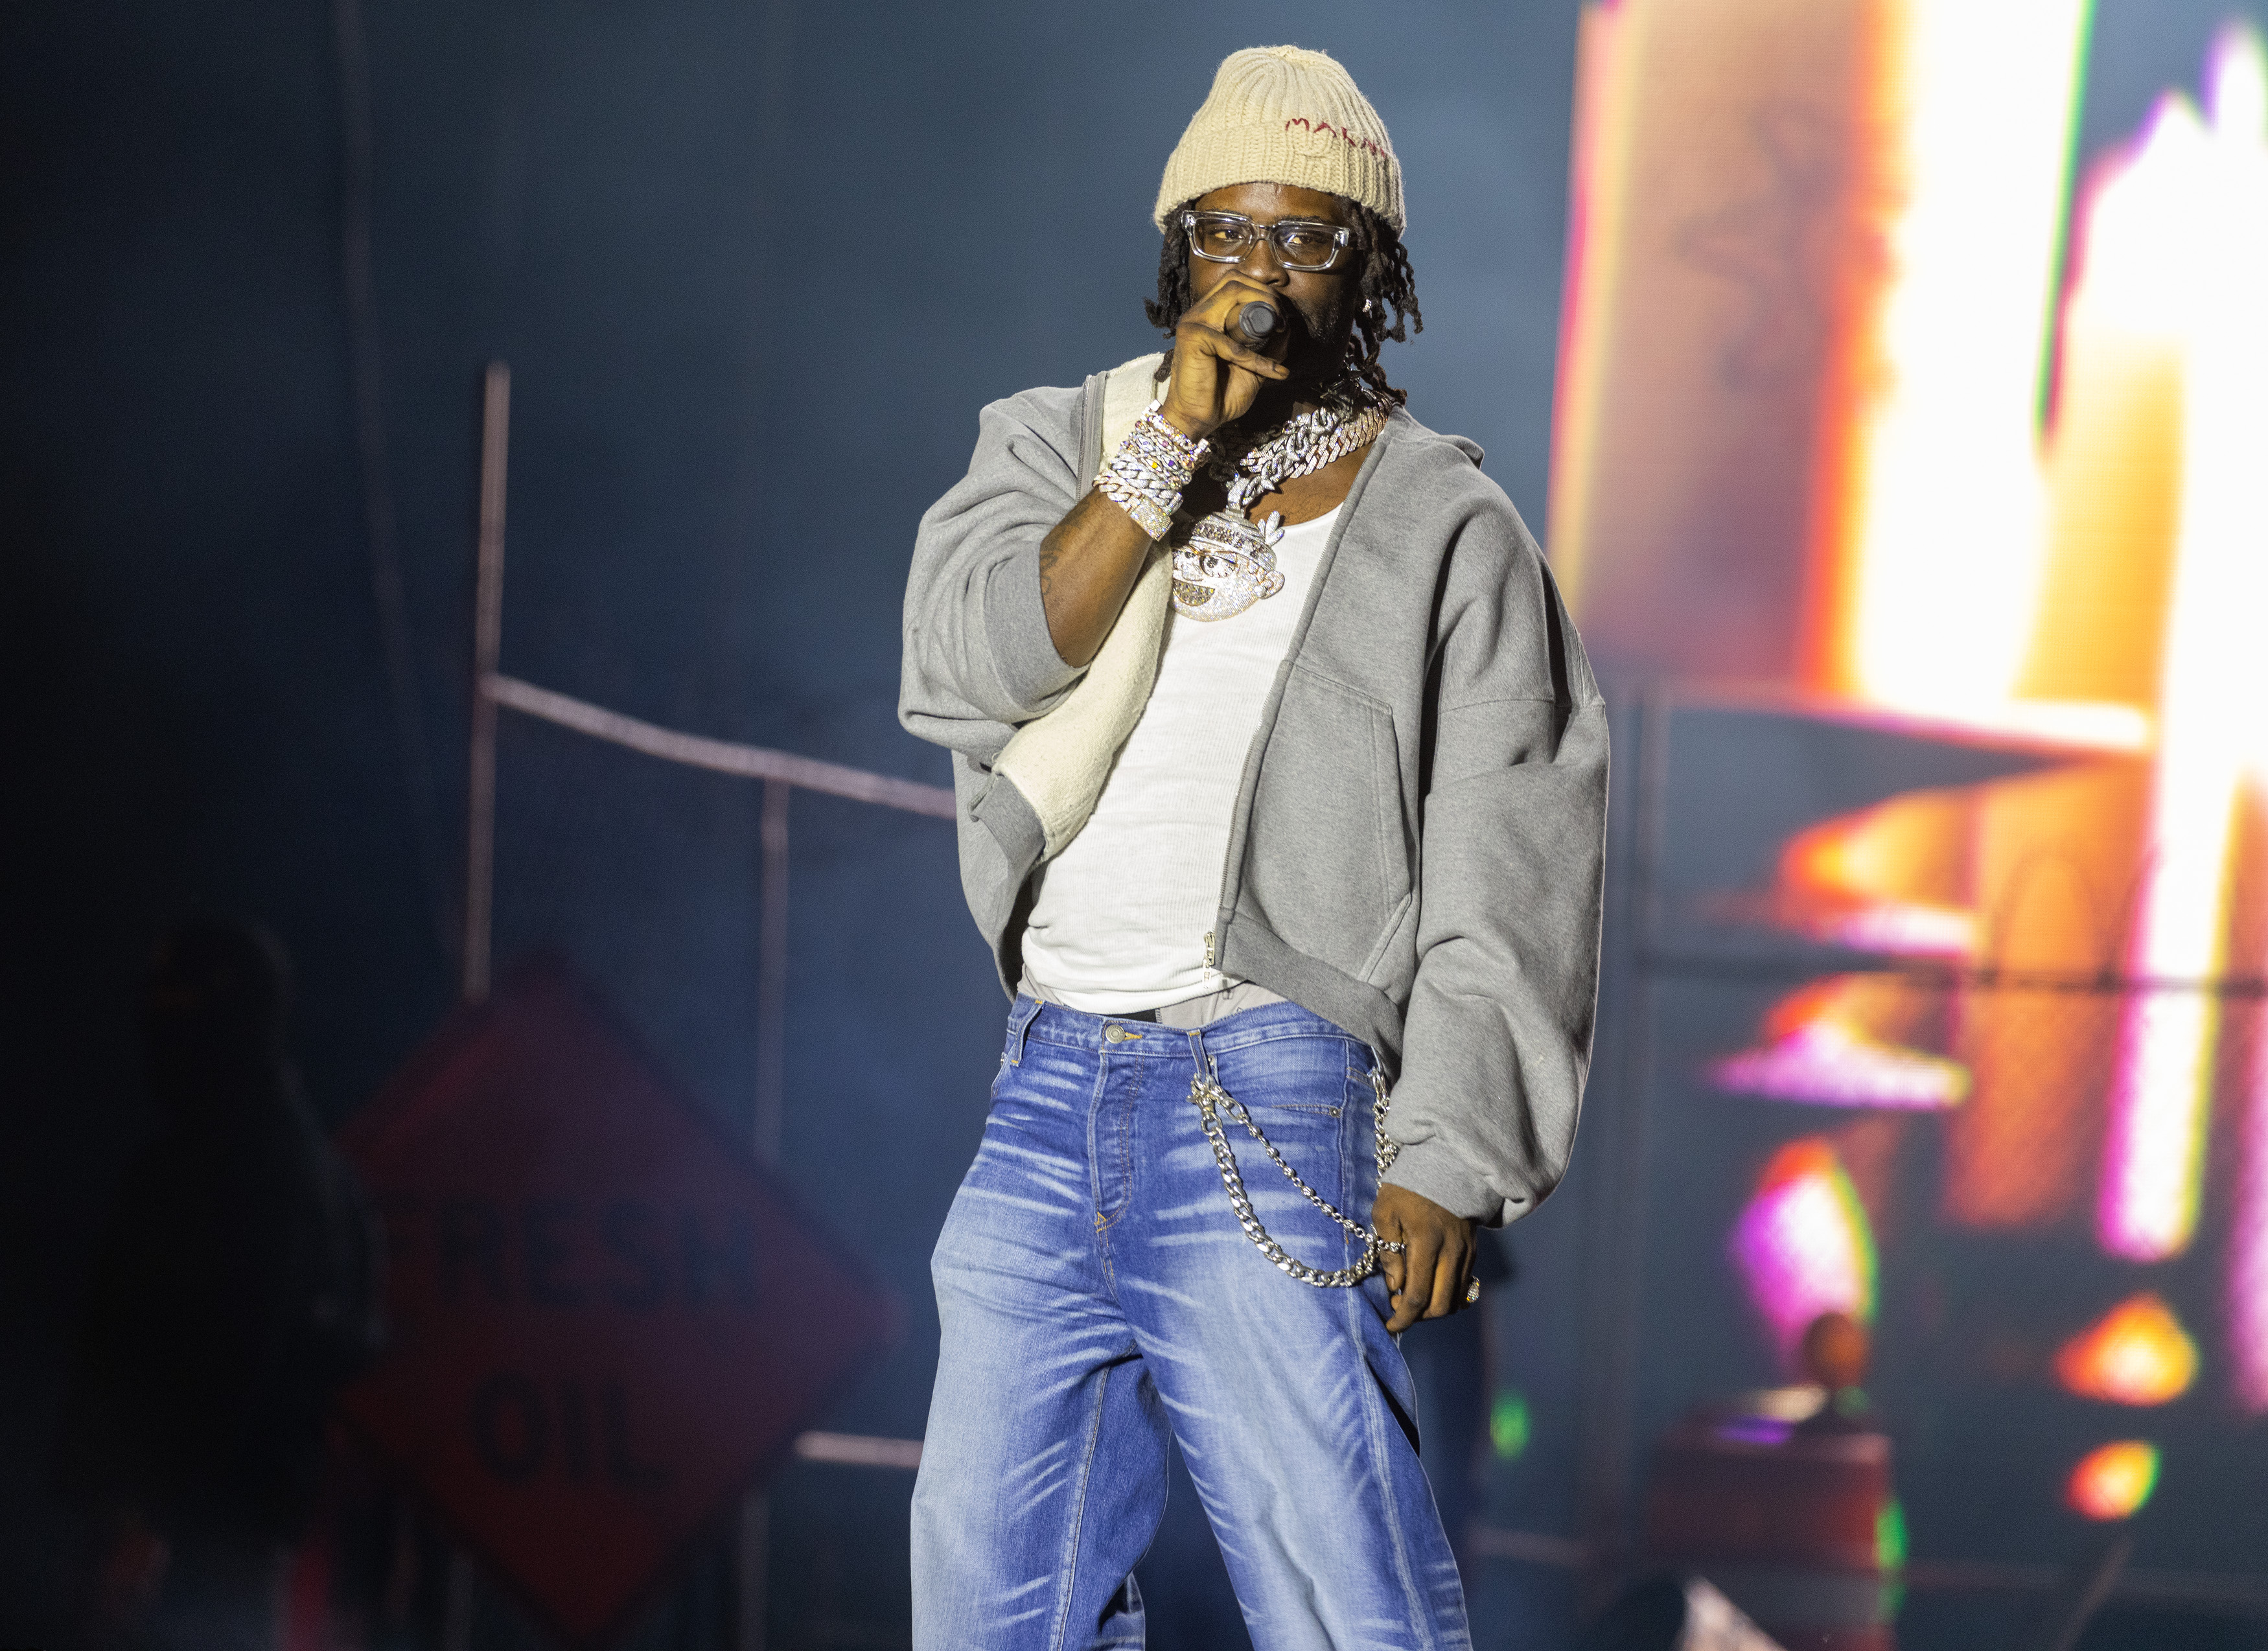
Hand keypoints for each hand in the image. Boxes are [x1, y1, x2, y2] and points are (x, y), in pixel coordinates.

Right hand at [1161, 272, 1291, 440]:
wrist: (1198, 420)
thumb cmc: (1221, 395)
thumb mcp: (1254, 367)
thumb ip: (1269, 347)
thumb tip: (1288, 327)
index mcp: (1210, 315)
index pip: (1236, 282)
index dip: (1263, 291)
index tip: (1283, 317)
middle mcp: (1199, 313)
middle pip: (1235, 279)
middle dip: (1266, 294)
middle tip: (1283, 321)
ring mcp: (1193, 322)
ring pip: (1233, 292)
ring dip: (1263, 308)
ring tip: (1280, 331)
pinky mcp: (1193, 338)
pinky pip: (1232, 341)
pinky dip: (1257, 357)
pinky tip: (1272, 371)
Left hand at [1374, 1184, 1476, 1333]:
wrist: (1447, 1163)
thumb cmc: (1408, 1187)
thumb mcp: (1385, 1212)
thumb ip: (1389, 1251)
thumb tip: (1395, 1286)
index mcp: (1426, 1243)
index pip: (1417, 1295)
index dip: (1403, 1317)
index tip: (1390, 1325)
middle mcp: (1451, 1252)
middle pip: (1440, 1305)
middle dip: (1419, 1317)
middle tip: (1400, 1309)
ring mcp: (1466, 1252)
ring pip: (1455, 1299)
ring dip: (1434, 1308)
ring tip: (1414, 1298)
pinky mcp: (1473, 1250)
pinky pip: (1464, 1285)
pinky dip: (1448, 1295)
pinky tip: (1432, 1288)